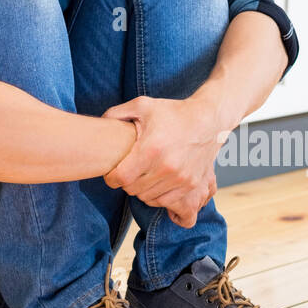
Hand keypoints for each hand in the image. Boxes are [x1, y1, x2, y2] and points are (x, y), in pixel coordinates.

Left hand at [102, 96, 223, 227]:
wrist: (208, 120)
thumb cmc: (173, 113)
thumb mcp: (143, 105)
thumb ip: (116, 113)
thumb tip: (99, 125)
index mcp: (151, 149)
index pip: (121, 178)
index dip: (112, 178)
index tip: (113, 173)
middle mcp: (167, 167)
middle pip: (133, 190)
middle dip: (127, 182)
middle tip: (131, 171)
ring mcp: (181, 179)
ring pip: (148, 198)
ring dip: (143, 190)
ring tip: (145, 175)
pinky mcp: (191, 185)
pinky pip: (166, 203)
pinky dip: (159, 198)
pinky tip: (159, 185)